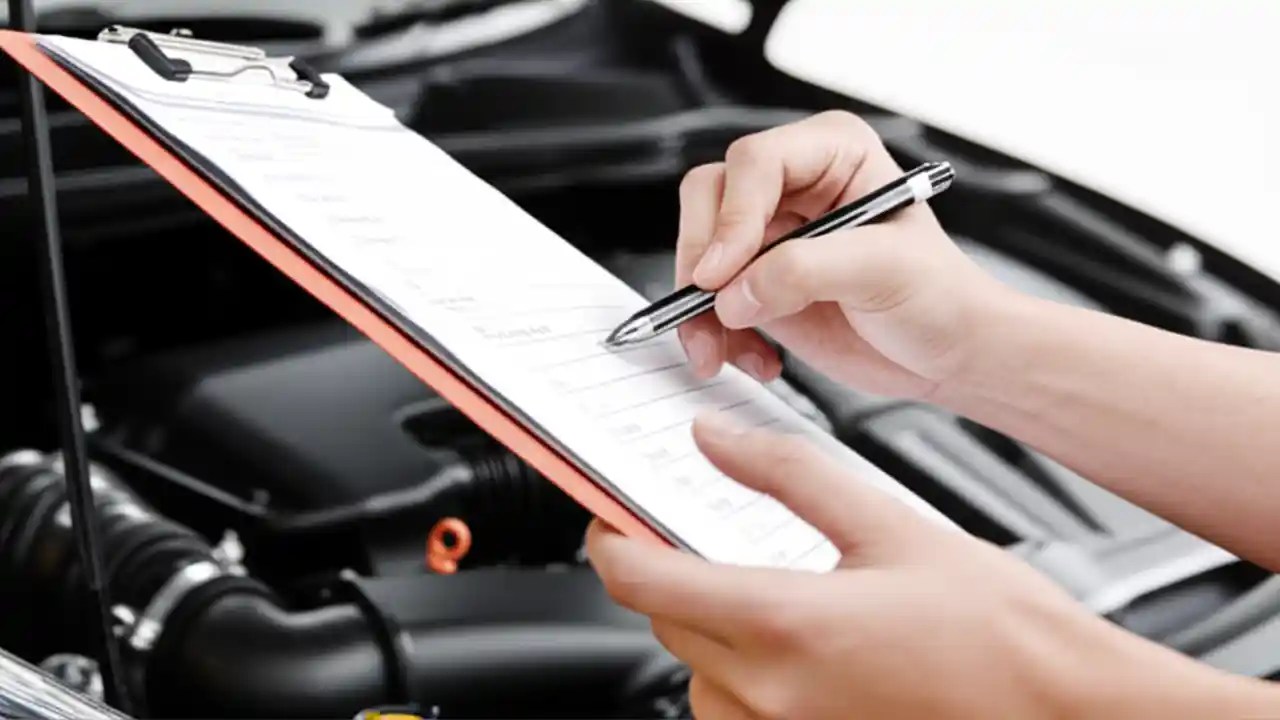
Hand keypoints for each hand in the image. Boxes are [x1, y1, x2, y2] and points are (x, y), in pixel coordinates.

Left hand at [587, 414, 1278, 718]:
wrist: (1065, 708)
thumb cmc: (1000, 631)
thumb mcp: (889, 523)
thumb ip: (787, 474)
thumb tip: (717, 440)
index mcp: (786, 623)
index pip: (642, 581)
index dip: (608, 541)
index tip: (607, 516)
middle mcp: (772, 692)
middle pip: (665, 623)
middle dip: (666, 574)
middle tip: (693, 533)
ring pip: (695, 675)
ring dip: (703, 628)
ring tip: (757, 590)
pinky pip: (736, 713)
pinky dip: (739, 675)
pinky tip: (791, 645)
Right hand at [675, 111, 1010, 398]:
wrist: (948, 354)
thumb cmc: (940, 297)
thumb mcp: (882, 270)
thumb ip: (803, 270)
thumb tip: (734, 292)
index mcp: (833, 153)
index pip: (756, 164)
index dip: (732, 217)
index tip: (722, 274)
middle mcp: (794, 186)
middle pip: (709, 199)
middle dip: (703, 260)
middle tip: (711, 308)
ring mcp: (771, 236)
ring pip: (698, 252)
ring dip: (698, 308)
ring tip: (723, 351)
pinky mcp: (757, 284)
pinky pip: (705, 300)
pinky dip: (714, 334)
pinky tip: (754, 358)